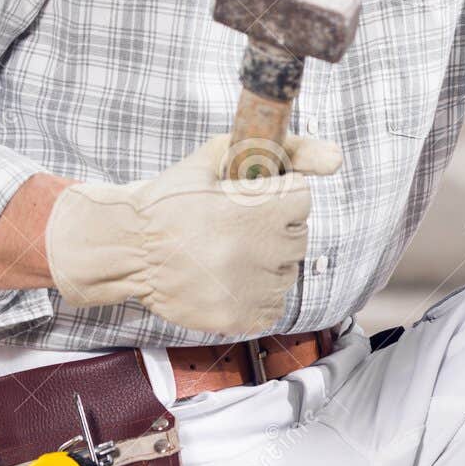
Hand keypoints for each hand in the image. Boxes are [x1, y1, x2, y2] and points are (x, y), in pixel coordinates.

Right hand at [44, 133, 340, 334]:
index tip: (253, 198)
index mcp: (254, 209)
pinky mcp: (238, 317)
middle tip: (237, 226)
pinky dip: (257, 294)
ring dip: (266, 262)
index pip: (301, 199)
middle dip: (274, 227)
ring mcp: (249, 288)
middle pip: (297, 236)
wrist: (127, 248)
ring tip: (227, 254)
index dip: (278, 195)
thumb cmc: (170, 199)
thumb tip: (337, 158)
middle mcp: (257, 251)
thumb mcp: (215, 156)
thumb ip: (280, 148)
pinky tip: (228, 278)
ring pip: (286, 273)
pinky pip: (272, 305)